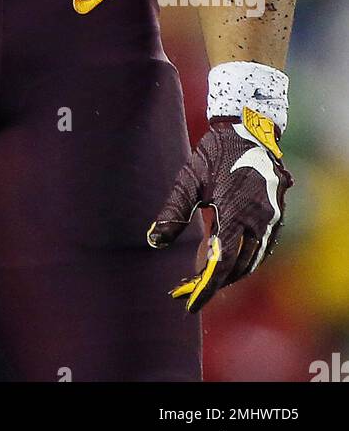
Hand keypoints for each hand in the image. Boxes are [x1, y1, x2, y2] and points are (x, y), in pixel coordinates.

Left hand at [147, 107, 292, 313]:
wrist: (249, 128)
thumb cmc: (216, 152)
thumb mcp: (190, 180)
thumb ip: (174, 212)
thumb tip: (153, 241)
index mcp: (237, 214)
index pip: (221, 265)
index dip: (204, 288)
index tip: (187, 303)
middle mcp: (259, 222)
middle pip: (236, 268)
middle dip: (211, 283)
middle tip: (186, 288)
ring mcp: (272, 219)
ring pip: (252, 261)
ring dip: (228, 273)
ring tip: (202, 277)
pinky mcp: (276, 215)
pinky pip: (261, 248)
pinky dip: (243, 259)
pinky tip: (225, 257)